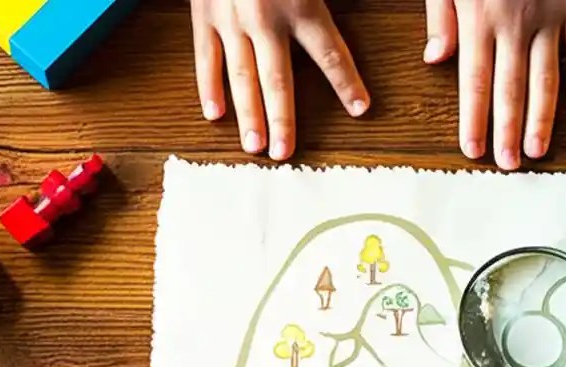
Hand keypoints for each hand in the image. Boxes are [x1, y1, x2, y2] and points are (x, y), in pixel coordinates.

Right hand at [191, 0, 369, 160]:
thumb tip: (362, 8)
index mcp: (301, 3)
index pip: (331, 53)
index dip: (347, 83)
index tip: (361, 108)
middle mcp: (265, 18)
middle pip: (278, 80)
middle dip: (283, 120)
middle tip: (286, 154)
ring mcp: (230, 19)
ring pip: (241, 77)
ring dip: (249, 115)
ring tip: (255, 147)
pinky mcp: (203, 14)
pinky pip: (205, 58)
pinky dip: (209, 88)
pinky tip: (216, 115)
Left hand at [423, 0, 565, 170]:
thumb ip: (440, 14)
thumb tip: (433, 57)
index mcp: (479, 15)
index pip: (475, 81)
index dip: (474, 120)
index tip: (474, 150)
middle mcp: (514, 21)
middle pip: (511, 88)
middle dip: (509, 130)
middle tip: (509, 162)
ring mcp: (548, 15)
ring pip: (547, 76)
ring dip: (543, 117)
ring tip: (538, 148)